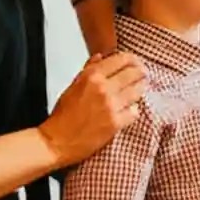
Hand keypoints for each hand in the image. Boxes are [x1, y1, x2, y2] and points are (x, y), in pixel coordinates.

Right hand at [39, 52, 146, 166]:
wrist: (56, 141)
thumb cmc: (62, 116)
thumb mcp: (73, 85)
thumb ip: (89, 69)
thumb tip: (101, 57)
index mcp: (91, 76)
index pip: (121, 59)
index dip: (132, 59)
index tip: (136, 61)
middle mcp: (103, 88)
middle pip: (133, 73)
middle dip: (141, 72)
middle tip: (143, 74)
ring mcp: (111, 106)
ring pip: (137, 91)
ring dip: (139, 89)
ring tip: (139, 89)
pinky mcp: (115, 123)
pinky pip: (134, 111)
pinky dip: (134, 109)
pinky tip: (130, 109)